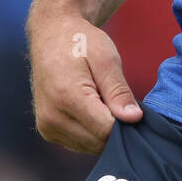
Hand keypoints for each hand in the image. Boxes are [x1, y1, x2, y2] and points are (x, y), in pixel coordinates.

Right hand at [29, 13, 142, 152]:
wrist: (51, 34)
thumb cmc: (81, 42)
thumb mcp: (106, 59)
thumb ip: (119, 91)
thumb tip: (134, 118)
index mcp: (67, 98)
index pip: (106, 130)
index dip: (126, 123)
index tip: (133, 107)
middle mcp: (52, 117)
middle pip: (98, 142)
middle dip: (116, 128)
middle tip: (120, 102)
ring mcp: (47, 127)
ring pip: (90, 146)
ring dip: (103, 131)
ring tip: (103, 101)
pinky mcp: (47, 131)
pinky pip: (79, 143)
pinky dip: (92, 132)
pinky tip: (94, 109)